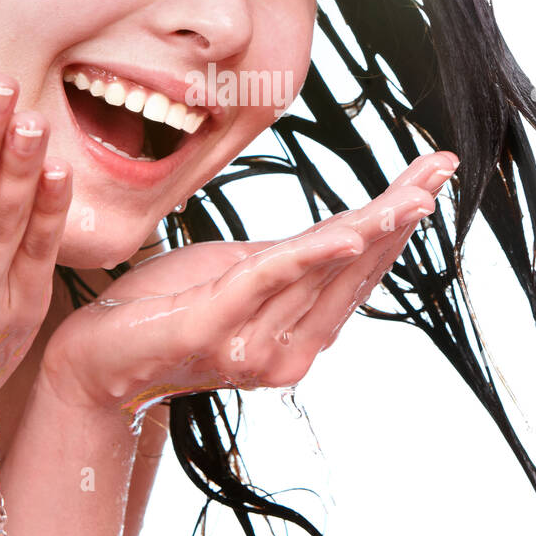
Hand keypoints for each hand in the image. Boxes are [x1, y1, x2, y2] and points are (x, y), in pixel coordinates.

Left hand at [41, 151, 457, 417]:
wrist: (93, 364)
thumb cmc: (165, 309)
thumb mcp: (237, 274)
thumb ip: (289, 264)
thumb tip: (339, 234)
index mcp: (297, 335)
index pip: (359, 269)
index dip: (399, 222)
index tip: (435, 174)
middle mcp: (287, 349)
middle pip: (355, 270)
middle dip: (401, 216)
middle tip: (441, 171)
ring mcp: (253, 345)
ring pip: (325, 272)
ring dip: (373, 228)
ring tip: (413, 192)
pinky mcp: (214, 328)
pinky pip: (270, 282)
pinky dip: (313, 257)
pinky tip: (349, 235)